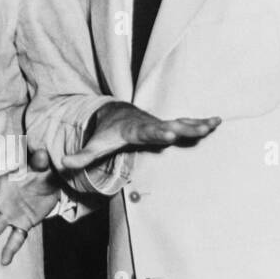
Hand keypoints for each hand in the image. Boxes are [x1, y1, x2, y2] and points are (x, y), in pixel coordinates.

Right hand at [0, 149, 58, 265]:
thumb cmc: (42, 171)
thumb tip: (43, 153)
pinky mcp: (23, 224)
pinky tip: (5, 261)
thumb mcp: (41, 166)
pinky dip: (11, 249)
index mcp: (3, 184)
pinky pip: (16, 238)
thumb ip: (40, 162)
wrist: (52, 185)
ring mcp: (11, 214)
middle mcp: (3, 201)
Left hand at [59, 101, 220, 170]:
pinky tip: (217, 122)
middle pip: (168, 125)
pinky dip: (200, 123)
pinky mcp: (168, 125)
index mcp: (135, 130)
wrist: (116, 114)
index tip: (169, 133)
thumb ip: (81, 156)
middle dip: (183, 127)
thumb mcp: (94, 145)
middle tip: (199, 128)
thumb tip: (62, 164)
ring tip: (215, 123)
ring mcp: (161, 123)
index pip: (147, 132)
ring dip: (197, 124)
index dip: (158, 132)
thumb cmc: (107, 132)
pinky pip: (186, 123)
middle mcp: (151, 124)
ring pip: (181, 122)